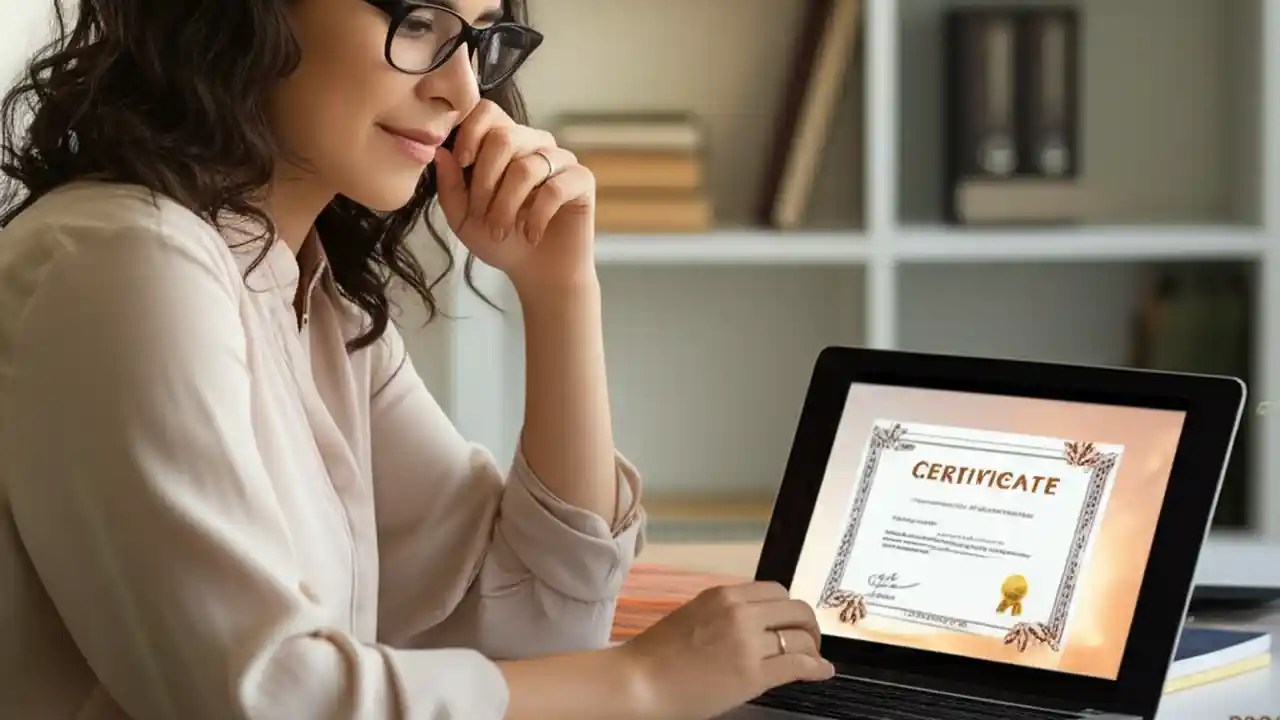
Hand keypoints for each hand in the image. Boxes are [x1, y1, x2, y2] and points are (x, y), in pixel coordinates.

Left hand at [434, 100, 595, 291]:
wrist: (539, 274)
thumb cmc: (501, 240)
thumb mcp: (462, 217)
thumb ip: (449, 185)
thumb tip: (440, 152)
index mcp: (505, 142)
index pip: (488, 111)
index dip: (471, 131)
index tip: (462, 161)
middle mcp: (534, 143)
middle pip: (504, 137)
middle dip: (485, 181)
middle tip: (481, 216)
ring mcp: (560, 160)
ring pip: (525, 167)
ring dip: (506, 206)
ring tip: (500, 232)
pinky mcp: (582, 180)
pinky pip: (555, 188)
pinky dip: (537, 217)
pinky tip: (531, 235)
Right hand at [618, 581, 835, 719]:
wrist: (639, 681)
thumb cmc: (657, 655)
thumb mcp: (694, 616)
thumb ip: (725, 614)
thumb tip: (754, 624)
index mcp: (723, 595)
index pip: (775, 592)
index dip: (789, 609)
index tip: (792, 621)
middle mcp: (740, 612)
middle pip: (794, 610)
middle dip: (808, 625)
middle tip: (810, 639)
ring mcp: (748, 643)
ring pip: (800, 637)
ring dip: (813, 648)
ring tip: (815, 658)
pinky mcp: (753, 674)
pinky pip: (798, 664)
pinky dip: (817, 667)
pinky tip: (822, 671)